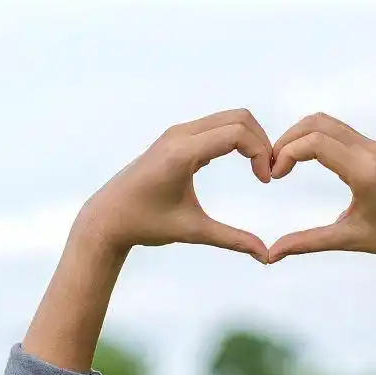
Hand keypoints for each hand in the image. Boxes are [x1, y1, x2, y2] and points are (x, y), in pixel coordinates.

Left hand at [72, 108, 273, 262]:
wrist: (108, 217)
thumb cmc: (145, 224)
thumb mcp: (193, 231)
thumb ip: (232, 240)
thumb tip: (265, 256)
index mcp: (182, 153)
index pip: (237, 133)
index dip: (261, 153)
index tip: (265, 181)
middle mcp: (180, 135)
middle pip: (239, 118)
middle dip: (261, 142)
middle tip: (267, 173)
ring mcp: (177, 133)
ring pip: (229, 118)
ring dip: (250, 139)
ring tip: (257, 169)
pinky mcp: (176, 137)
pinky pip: (215, 126)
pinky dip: (235, 138)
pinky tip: (240, 164)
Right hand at [267, 112, 375, 269]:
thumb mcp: (347, 239)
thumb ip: (307, 243)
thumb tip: (271, 255)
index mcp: (364, 171)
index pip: (314, 143)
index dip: (286, 154)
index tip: (274, 176)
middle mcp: (369, 151)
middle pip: (316, 124)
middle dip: (287, 140)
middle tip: (272, 166)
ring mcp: (374, 147)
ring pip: (326, 123)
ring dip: (300, 136)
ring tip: (284, 162)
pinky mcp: (374, 149)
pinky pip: (337, 131)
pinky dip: (314, 138)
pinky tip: (303, 160)